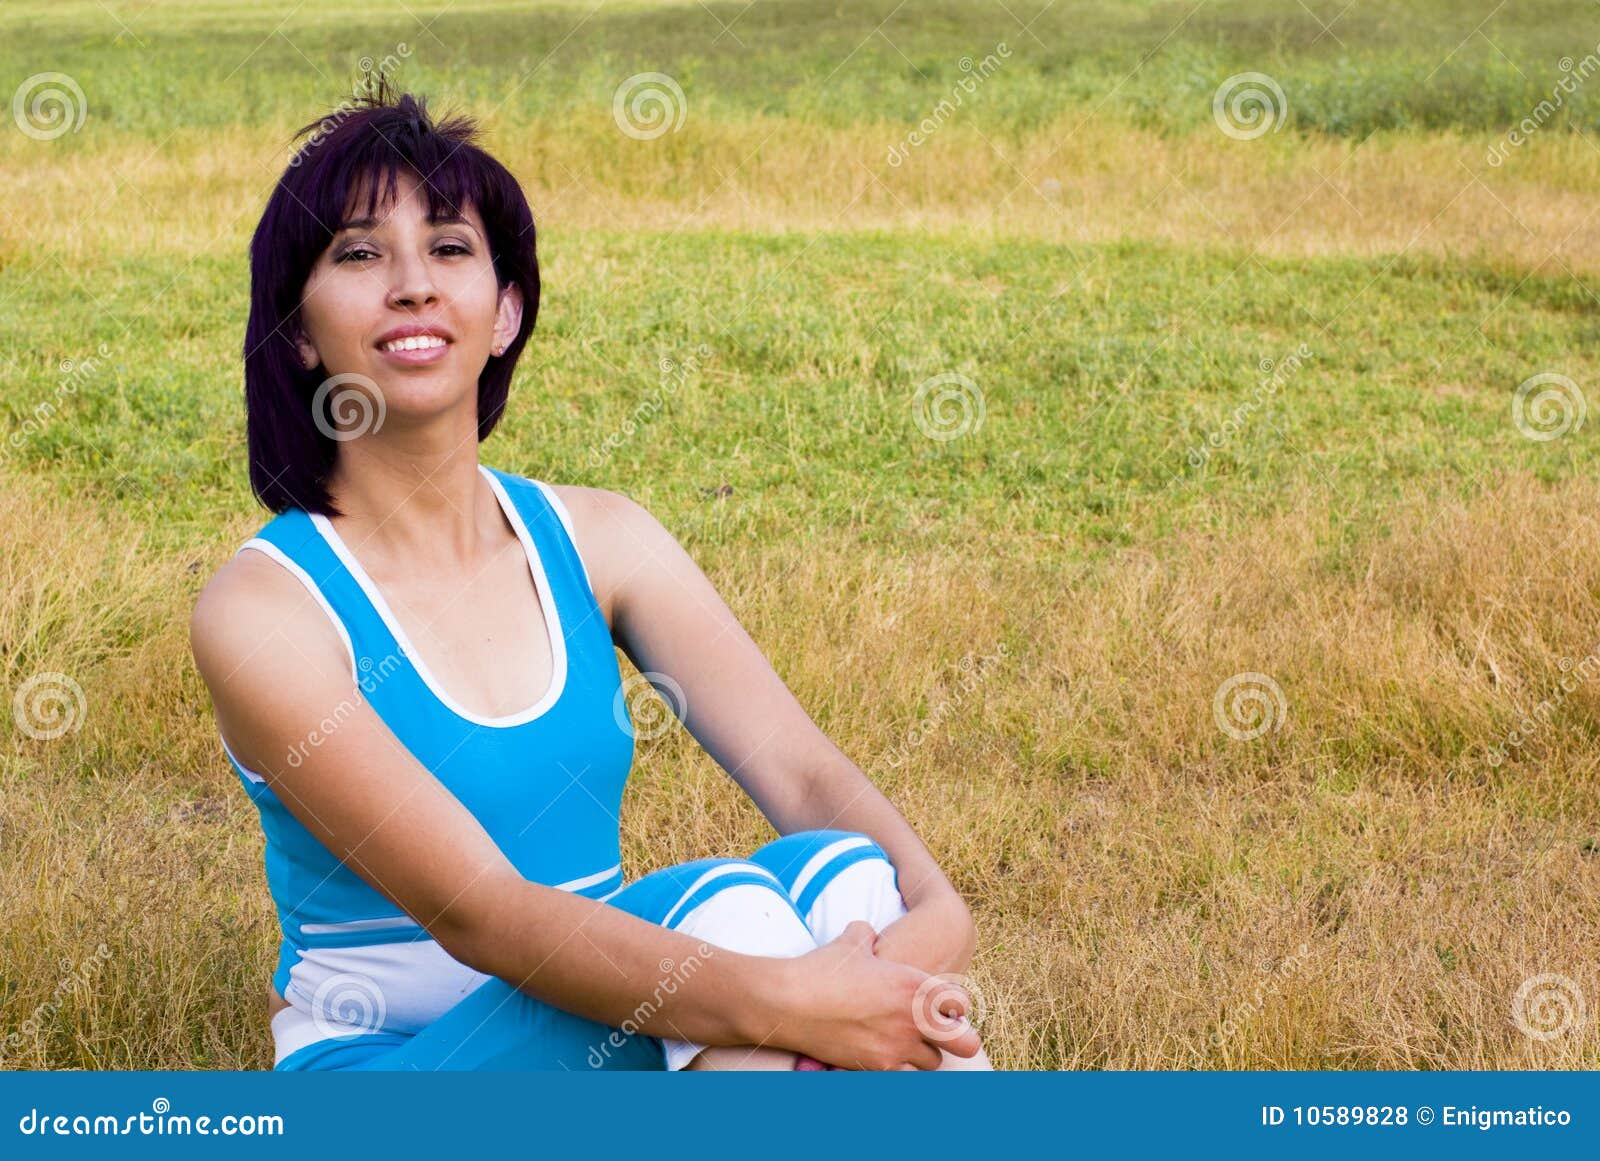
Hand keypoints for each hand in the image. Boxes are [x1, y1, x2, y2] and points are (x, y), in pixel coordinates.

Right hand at [775, 921, 981, 1069]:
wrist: (789, 1002)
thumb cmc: (821, 968)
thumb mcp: (851, 941)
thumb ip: (869, 936)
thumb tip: (869, 933)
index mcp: (914, 985)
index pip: (962, 1002)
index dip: (953, 1003)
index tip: (939, 1003)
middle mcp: (913, 1020)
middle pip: (966, 1043)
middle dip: (959, 1038)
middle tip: (938, 1031)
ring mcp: (896, 1047)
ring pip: (933, 1063)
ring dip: (923, 1052)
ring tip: (904, 1041)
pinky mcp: (875, 1067)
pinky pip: (901, 1075)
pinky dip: (896, 1066)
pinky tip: (879, 1053)